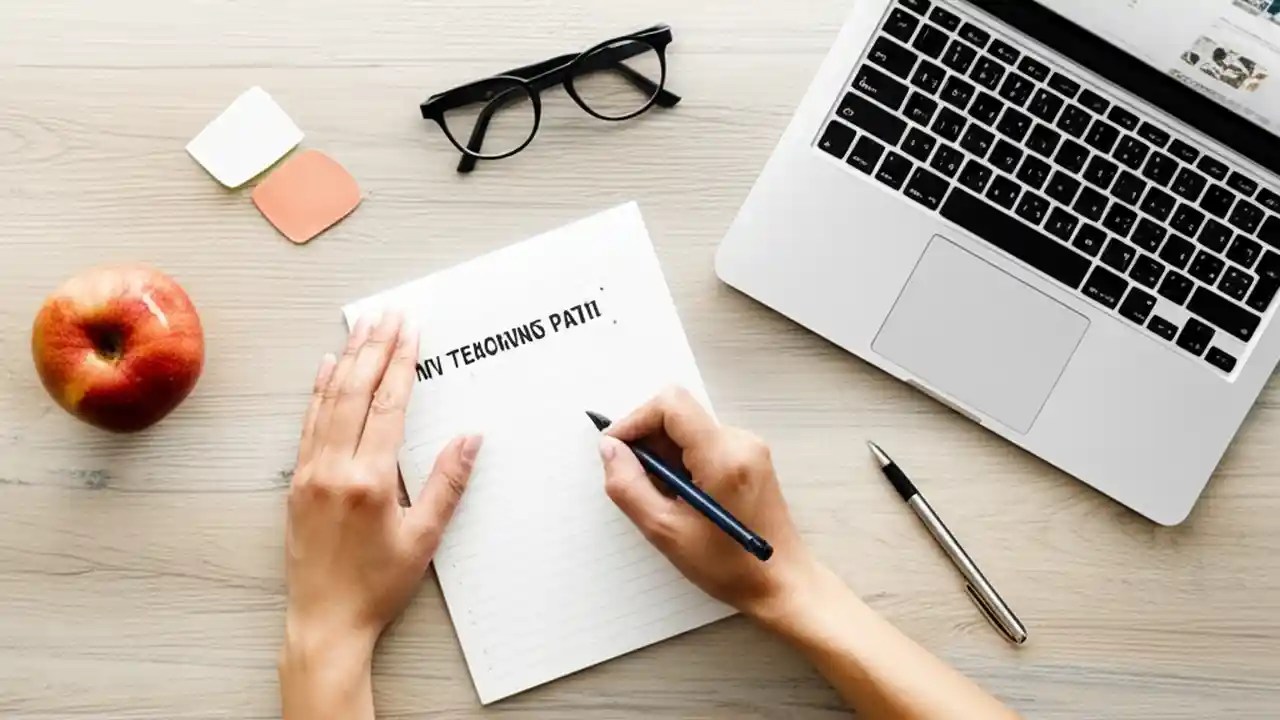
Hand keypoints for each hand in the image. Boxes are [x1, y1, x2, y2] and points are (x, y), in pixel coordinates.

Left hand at [285, 311, 482, 655]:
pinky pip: (307, 423)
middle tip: (390, 315)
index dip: (402, 363)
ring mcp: (309, 472)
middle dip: (375, 347)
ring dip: (346, 359)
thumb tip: (470, 438)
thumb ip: (447, 483)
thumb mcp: (425, 538)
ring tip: (362, 326)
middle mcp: (333, 468)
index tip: (411, 332)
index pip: (388, 405)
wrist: (324, 621)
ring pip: (327, 400)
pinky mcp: (296, 482)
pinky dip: (317, 390)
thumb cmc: (377, 585)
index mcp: (369, 480)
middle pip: (355, 391)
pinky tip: (324, 367)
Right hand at [599, 387, 818, 621]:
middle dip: (648, 442)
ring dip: (665, 456)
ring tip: (664, 498)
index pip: (671, 404)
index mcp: (722, 455)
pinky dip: (683, 462)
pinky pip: (703, 443)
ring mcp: (748, 447)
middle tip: (637, 482)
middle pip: (678, 415)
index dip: (635, 420)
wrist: (782, 583)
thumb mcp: (665, 531)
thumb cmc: (730, 566)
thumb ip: (629, 486)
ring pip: (688, 430)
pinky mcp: (749, 458)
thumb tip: (610, 449)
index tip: (615, 450)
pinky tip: (683, 498)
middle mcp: (739, 441)